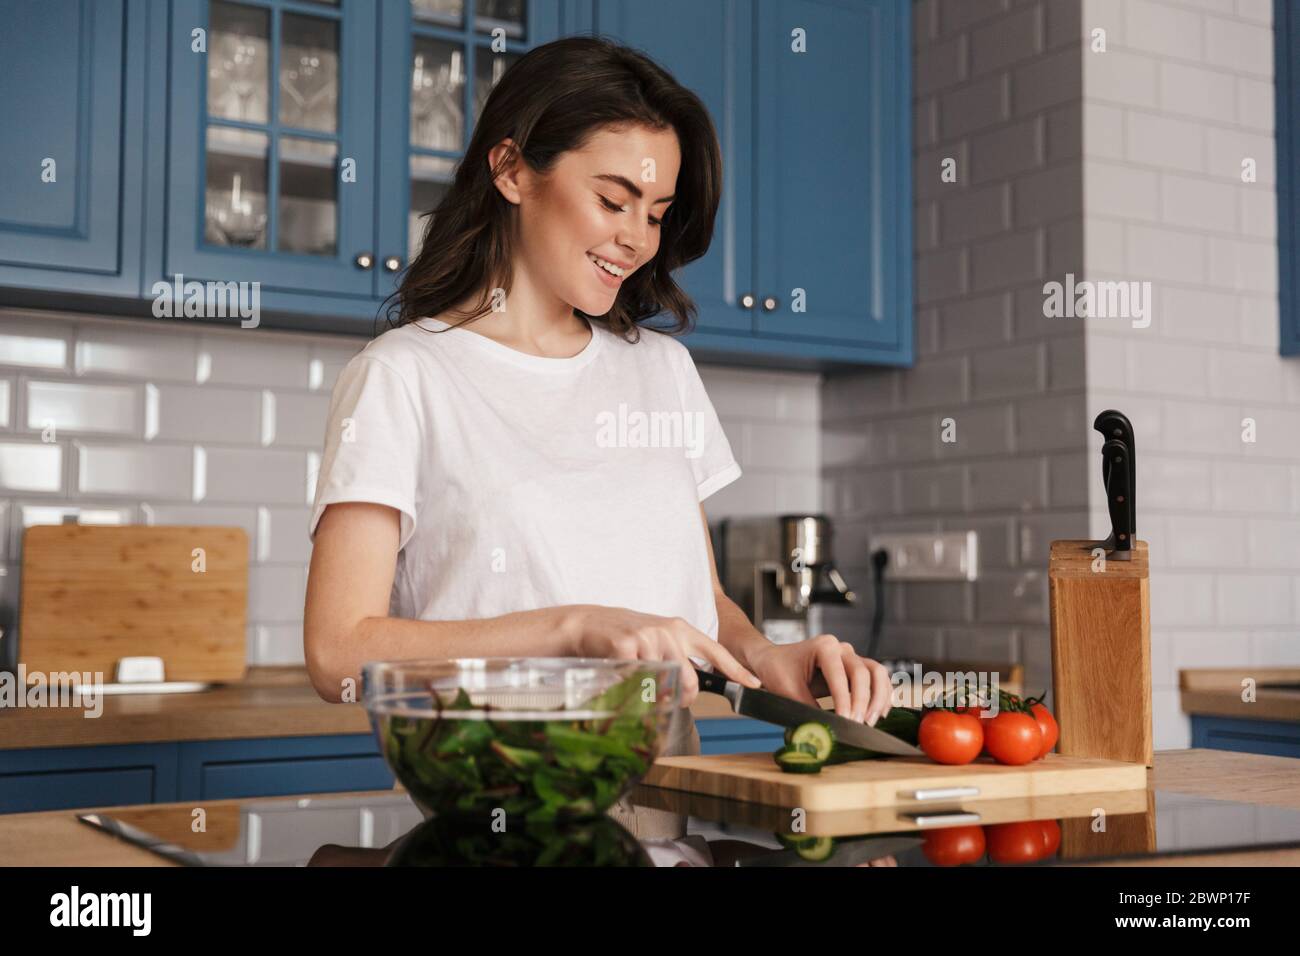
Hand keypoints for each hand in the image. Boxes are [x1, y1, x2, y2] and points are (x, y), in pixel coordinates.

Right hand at [570, 605, 760, 707]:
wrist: (587, 623)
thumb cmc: (624, 636)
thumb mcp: (657, 640)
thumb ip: (677, 657)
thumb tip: (690, 688)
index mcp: (679, 628)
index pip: (715, 651)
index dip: (736, 670)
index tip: (754, 684)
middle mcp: (667, 631)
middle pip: (690, 680)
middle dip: (683, 698)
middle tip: (673, 701)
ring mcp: (647, 637)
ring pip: (662, 685)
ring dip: (651, 693)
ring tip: (637, 681)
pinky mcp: (626, 646)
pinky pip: (637, 682)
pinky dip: (630, 686)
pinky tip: (621, 672)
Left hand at [747, 634, 892, 724]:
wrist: (772, 660)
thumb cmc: (777, 670)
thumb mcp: (787, 690)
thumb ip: (807, 709)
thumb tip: (827, 730)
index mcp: (824, 647)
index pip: (841, 675)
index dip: (844, 700)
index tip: (846, 721)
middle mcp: (841, 648)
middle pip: (863, 672)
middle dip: (863, 701)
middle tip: (859, 724)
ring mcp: (850, 657)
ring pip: (877, 672)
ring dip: (879, 697)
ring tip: (872, 720)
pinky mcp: (854, 668)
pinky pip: (876, 678)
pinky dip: (882, 694)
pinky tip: (880, 713)